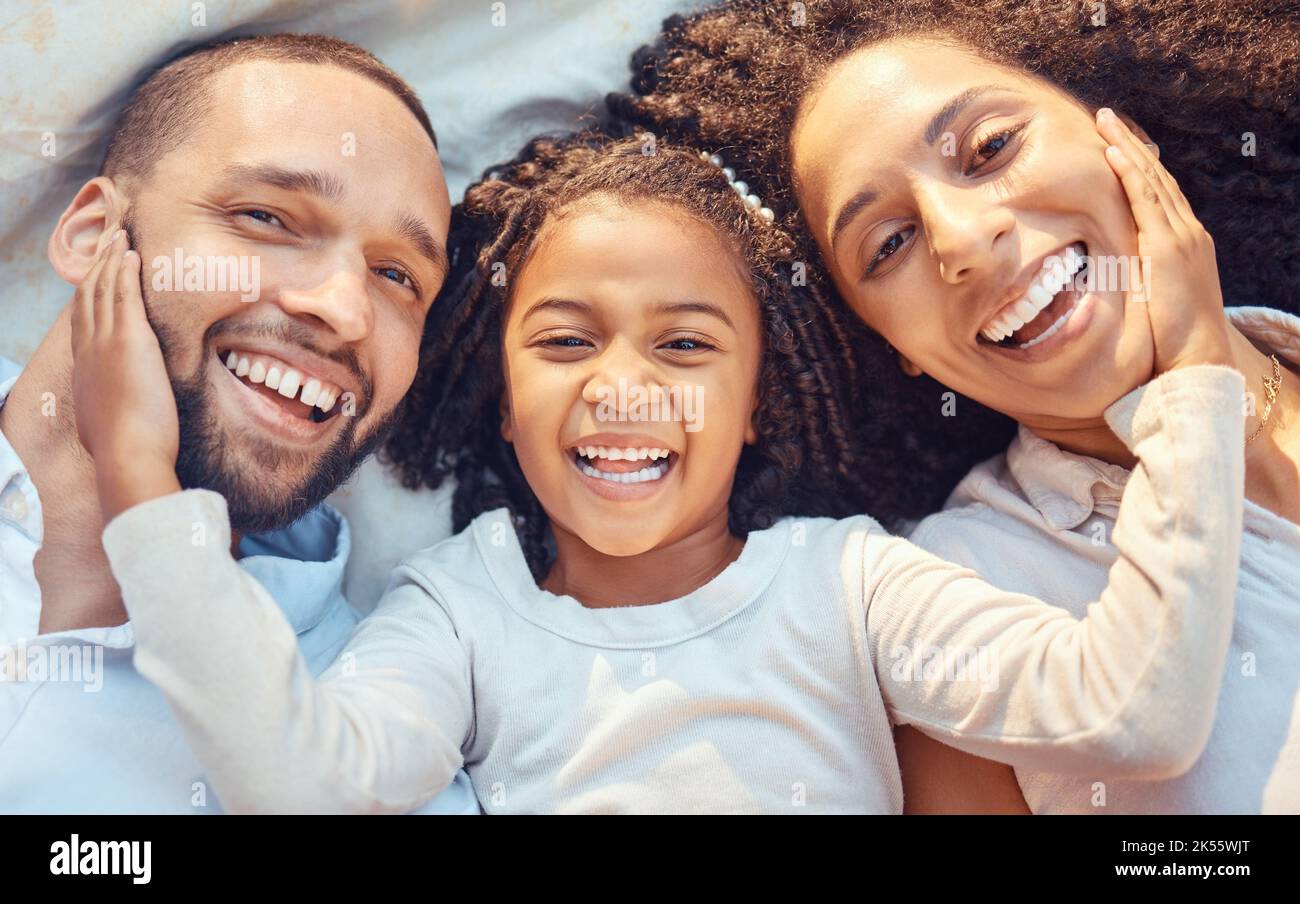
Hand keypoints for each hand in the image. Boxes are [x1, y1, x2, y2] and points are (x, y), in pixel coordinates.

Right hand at [70, 230, 182, 522]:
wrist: (127, 455)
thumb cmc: (125, 451)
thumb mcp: (105, 426)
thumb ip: (107, 410)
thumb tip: (113, 415)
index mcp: (83, 369)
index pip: (82, 322)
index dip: (88, 296)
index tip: (95, 278)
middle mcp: (88, 350)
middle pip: (88, 297)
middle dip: (98, 268)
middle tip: (108, 243)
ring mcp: (106, 342)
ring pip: (104, 289)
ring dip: (112, 260)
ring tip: (121, 238)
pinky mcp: (129, 340)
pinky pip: (124, 294)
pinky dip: (126, 270)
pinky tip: (131, 253)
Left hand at [1096, 108, 1231, 372]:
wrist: (1196, 356)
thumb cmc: (1172, 338)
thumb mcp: (1155, 297)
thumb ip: (1140, 275)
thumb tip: (1113, 271)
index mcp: (1185, 242)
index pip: (1160, 193)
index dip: (1139, 165)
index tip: (1119, 144)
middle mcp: (1187, 231)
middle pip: (1155, 176)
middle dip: (1130, 144)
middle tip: (1106, 118)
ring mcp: (1179, 235)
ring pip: (1149, 179)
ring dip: (1125, 147)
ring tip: (1103, 121)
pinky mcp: (1166, 246)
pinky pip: (1145, 200)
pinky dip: (1129, 173)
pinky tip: (1113, 152)